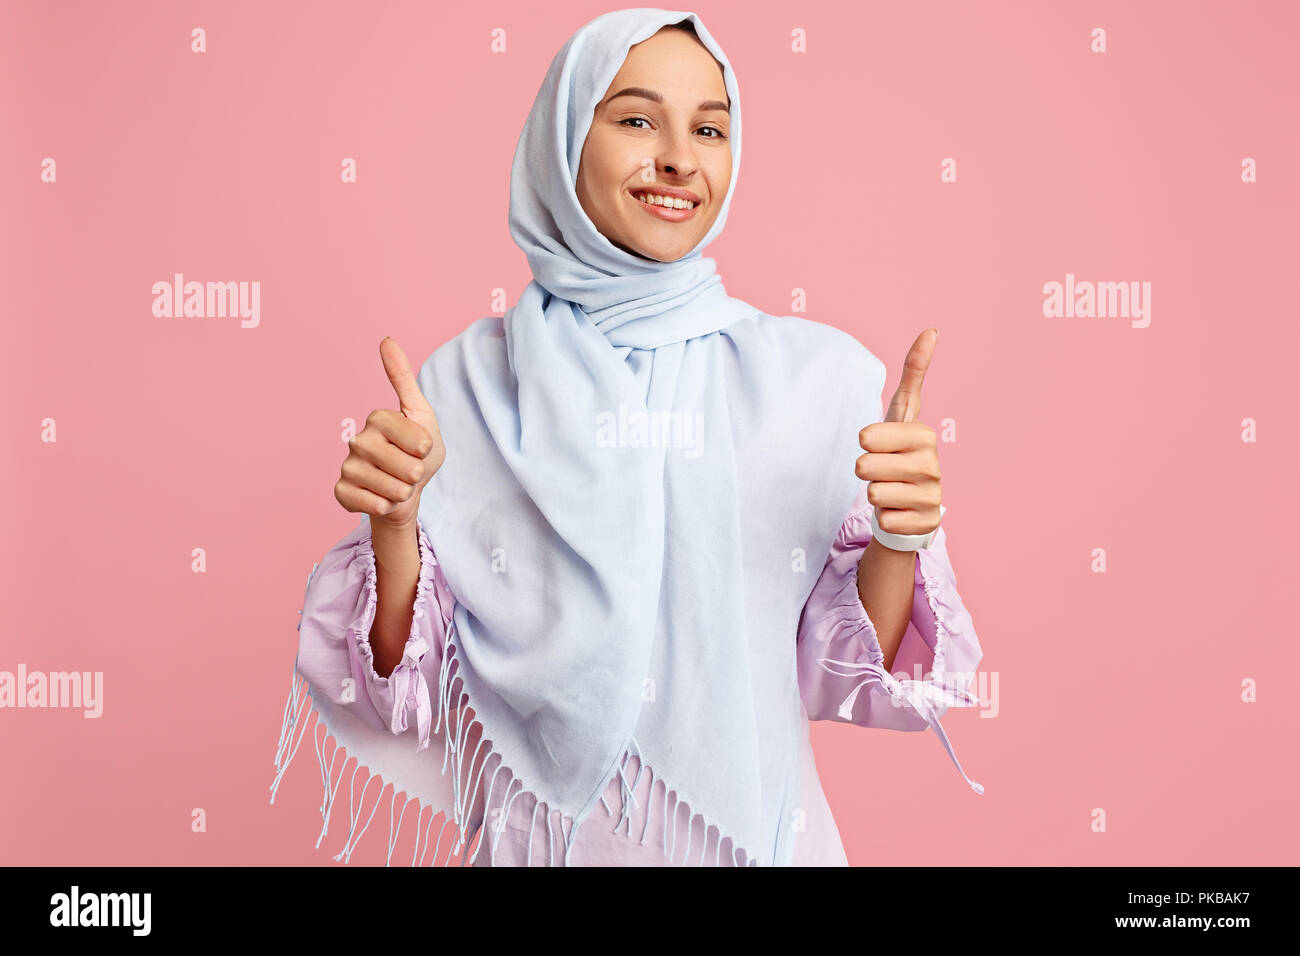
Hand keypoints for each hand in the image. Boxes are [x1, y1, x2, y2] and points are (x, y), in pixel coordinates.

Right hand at [334, 337, 444, 528]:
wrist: (406, 492)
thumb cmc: (417, 453)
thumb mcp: (422, 415)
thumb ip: (404, 379)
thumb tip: (386, 339)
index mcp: (378, 418)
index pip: (418, 440)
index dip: (427, 449)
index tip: (421, 447)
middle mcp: (358, 439)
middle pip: (408, 468)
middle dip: (418, 475)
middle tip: (409, 470)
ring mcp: (348, 467)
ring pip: (394, 489)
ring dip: (404, 493)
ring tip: (397, 484)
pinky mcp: (341, 492)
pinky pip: (375, 505)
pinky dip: (387, 507)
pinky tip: (382, 498)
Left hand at [855, 328, 942, 535]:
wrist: (911, 500)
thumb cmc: (898, 452)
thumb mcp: (902, 413)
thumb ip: (913, 373)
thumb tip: (932, 329)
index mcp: (924, 435)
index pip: (868, 436)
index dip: (866, 441)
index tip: (875, 442)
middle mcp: (934, 464)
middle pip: (865, 466)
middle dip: (864, 469)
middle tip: (879, 470)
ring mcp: (933, 495)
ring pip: (873, 494)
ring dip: (874, 493)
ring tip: (890, 489)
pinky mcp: (927, 524)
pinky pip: (885, 519)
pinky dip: (885, 517)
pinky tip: (899, 510)